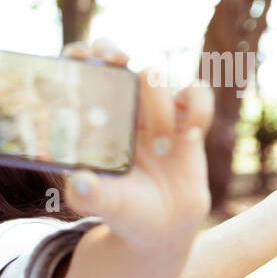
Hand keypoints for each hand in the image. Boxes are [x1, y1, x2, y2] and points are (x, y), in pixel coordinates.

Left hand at [59, 38, 212, 248]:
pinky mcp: (185, 117)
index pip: (78, 77)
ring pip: (154, 76)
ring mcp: (153, 109)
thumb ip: (90, 196)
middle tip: (119, 61)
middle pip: (114, 57)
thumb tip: (79, 184)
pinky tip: (191, 135)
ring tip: (160, 146)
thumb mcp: (106, 205)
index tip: (81, 56)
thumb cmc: (125, 210)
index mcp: (93, 123)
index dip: (78, 57)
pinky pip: (196, 90)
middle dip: (111, 50)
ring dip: (157, 105)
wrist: (162, 226)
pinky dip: (198, 106)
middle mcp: (120, 109)